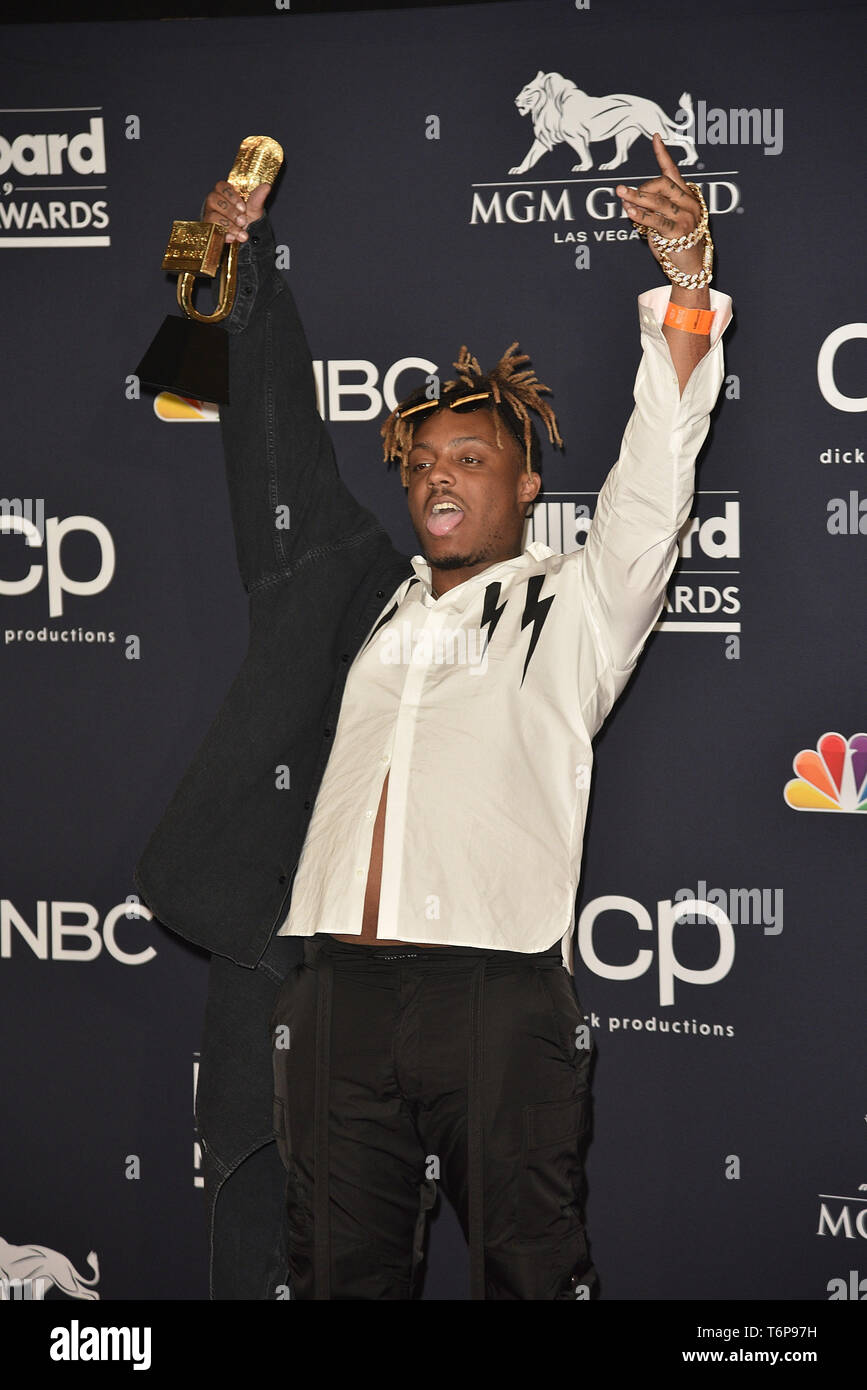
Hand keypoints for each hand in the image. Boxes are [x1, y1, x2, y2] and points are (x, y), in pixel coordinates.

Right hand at [202, 179, 271, 242]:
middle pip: (213, 199)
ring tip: (242, 234)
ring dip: (228, 224)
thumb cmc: (247, 220)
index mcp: (224, 193)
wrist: (246, 239)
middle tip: (243, 221)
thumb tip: (267, 186)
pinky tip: (233, 238)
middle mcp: (214, 202)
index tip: (243, 207)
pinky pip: (211, 229)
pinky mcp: (208, 228)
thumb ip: (257, 198)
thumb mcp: (254, 210)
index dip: (231, 195)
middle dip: (230, 211)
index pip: (221, 186)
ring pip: (212, 215)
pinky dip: (224, 234)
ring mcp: (209, 215)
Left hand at [615, 133, 704, 276]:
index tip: (655, 137)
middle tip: (625, 192)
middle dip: (642, 186)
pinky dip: (641, 215)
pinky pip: (657, 220)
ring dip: (636, 196)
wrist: (691, 269)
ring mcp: (686, 217)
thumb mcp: (666, 221)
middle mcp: (689, 203)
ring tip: (620, 193)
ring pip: (658, 200)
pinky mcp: (679, 232)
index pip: (673, 171)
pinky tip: (629, 212)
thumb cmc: (676, 245)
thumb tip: (629, 200)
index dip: (663, 154)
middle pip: (663, 183)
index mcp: (687, 197)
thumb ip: (653, 209)